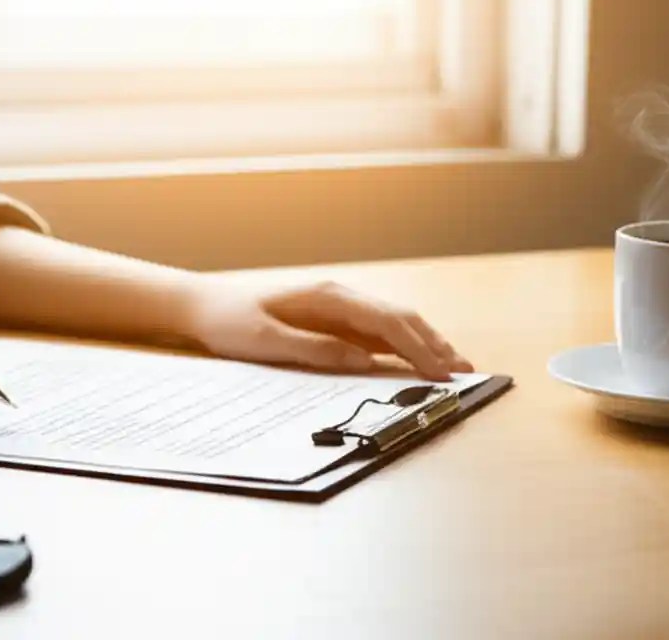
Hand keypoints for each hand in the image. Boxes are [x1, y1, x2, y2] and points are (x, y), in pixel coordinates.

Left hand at [182, 278, 471, 379]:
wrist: (203, 305)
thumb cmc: (229, 322)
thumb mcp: (266, 341)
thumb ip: (316, 350)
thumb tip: (365, 362)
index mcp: (328, 297)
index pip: (387, 321)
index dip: (419, 347)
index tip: (443, 371)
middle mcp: (340, 296)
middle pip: (400, 318)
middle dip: (434, 344)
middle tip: (464, 372)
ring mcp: (338, 306)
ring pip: (393, 322)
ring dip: (424, 343)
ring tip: (453, 366)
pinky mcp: (332, 319)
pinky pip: (376, 332)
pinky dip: (402, 346)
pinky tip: (417, 361)